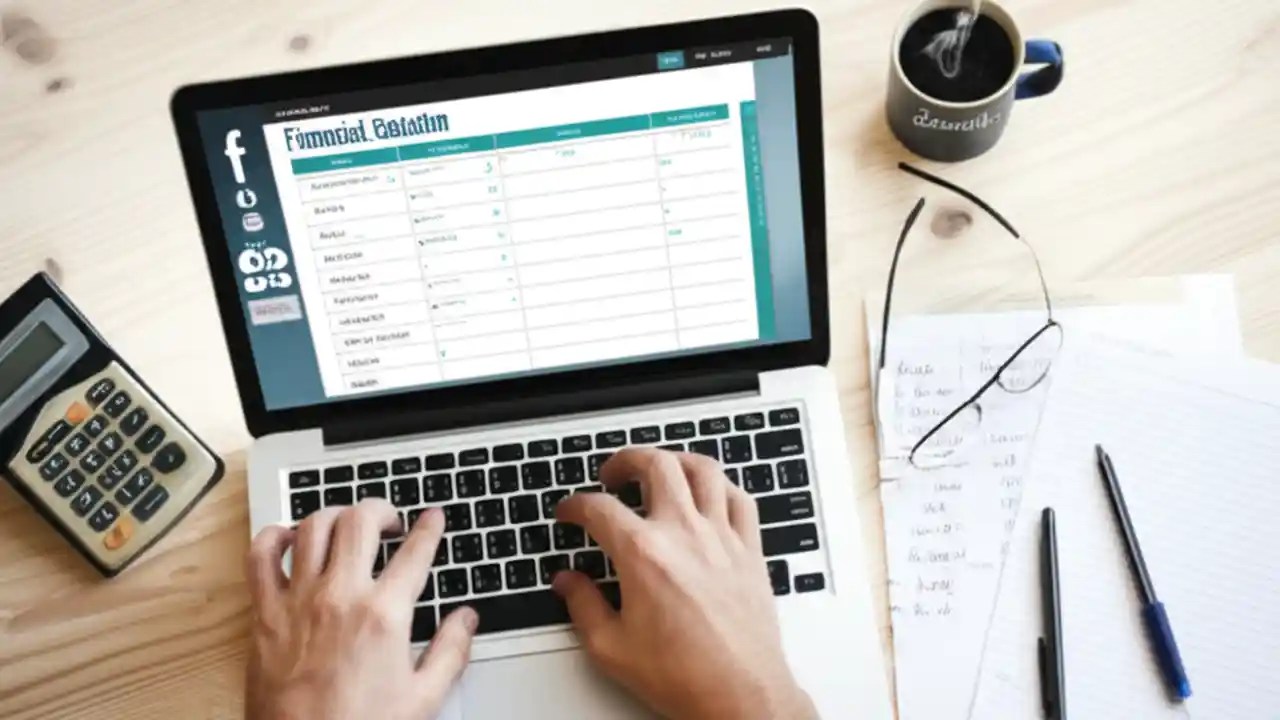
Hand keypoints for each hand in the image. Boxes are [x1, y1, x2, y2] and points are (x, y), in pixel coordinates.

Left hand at [244, 501, 476, 719]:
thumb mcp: (424, 697)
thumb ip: (451, 651)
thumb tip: (466, 619)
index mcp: (385, 615)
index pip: (415, 552)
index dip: (429, 528)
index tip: (432, 518)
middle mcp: (341, 596)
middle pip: (361, 521)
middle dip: (381, 509)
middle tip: (389, 520)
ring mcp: (299, 600)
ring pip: (313, 527)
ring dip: (335, 515)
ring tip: (346, 524)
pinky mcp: (265, 613)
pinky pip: (260, 557)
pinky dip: (273, 537)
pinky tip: (288, 538)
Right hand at [552, 448, 815, 719]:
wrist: (740, 695)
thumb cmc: (683, 676)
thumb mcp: (611, 648)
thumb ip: (582, 605)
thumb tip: (568, 582)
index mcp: (643, 554)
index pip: (598, 508)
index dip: (575, 506)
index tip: (570, 513)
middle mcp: (684, 534)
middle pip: (654, 465)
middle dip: (625, 460)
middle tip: (611, 475)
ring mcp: (721, 538)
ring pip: (702, 469)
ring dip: (675, 459)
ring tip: (659, 468)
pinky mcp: (749, 550)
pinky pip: (739, 498)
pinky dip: (720, 486)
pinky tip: (708, 493)